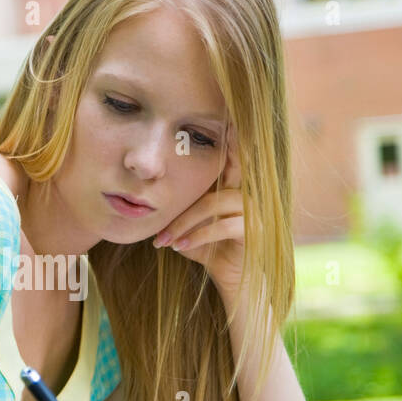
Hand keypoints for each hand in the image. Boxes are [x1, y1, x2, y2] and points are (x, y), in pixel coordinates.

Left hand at [152, 124, 253, 301]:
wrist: (233, 281)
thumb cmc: (208, 250)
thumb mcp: (188, 226)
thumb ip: (178, 207)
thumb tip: (146, 198)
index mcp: (229, 187)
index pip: (227, 158)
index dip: (225, 138)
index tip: (217, 120)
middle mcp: (245, 193)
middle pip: (212, 181)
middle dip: (183, 200)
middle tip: (157, 207)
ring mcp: (253, 210)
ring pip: (213, 203)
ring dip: (184, 222)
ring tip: (165, 240)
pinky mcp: (254, 230)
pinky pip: (224, 225)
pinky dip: (199, 236)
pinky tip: (181, 247)